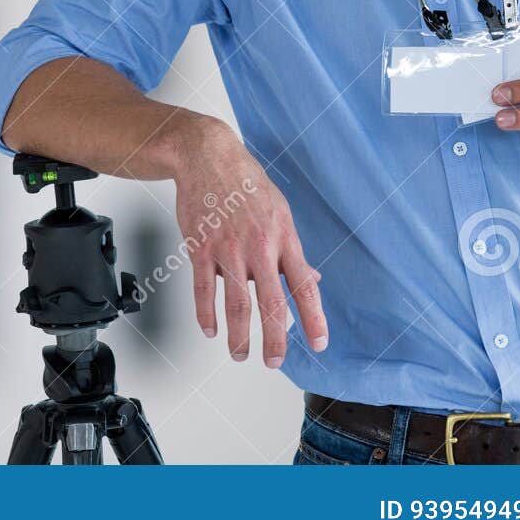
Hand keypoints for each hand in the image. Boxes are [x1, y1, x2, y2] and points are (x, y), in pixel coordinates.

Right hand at [173, 120, 327, 367]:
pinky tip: (210, 329)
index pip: (304, 286)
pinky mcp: (200, 248)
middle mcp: (259, 246)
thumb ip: (292, 251)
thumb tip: (312, 280)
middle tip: (274, 362)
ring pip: (236, 302)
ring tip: (240, 354)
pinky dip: (205, 313)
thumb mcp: (280, 212)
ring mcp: (228, 248)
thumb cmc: (245, 185)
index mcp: (283, 238)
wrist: (207, 157)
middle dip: (275, 339)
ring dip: (238, 335)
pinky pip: (202, 289)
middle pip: (271, 302)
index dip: (313, 318)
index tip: (319, 343)